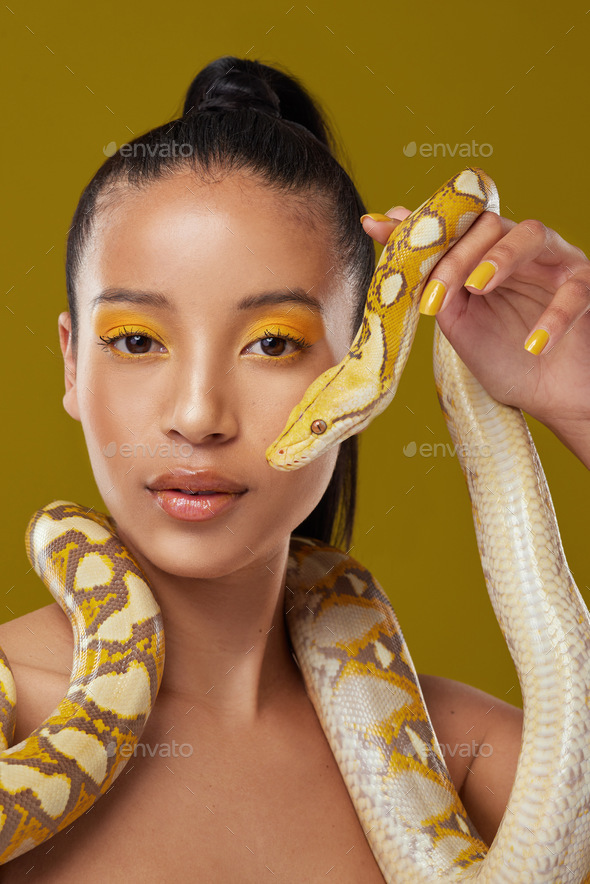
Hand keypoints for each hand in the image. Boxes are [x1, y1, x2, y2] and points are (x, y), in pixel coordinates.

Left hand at [361, 206, 589, 467]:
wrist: (547, 397)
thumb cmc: (503, 357)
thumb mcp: (457, 321)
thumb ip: (431, 282)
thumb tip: (388, 237)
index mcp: (488, 256)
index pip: (456, 228)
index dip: (422, 229)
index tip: (377, 230)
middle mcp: (521, 251)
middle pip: (489, 225)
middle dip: (457, 255)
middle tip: (437, 293)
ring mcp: (556, 265)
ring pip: (532, 234)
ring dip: (501, 257)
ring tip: (478, 287)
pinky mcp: (587, 289)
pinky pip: (574, 290)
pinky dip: (554, 316)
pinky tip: (534, 344)